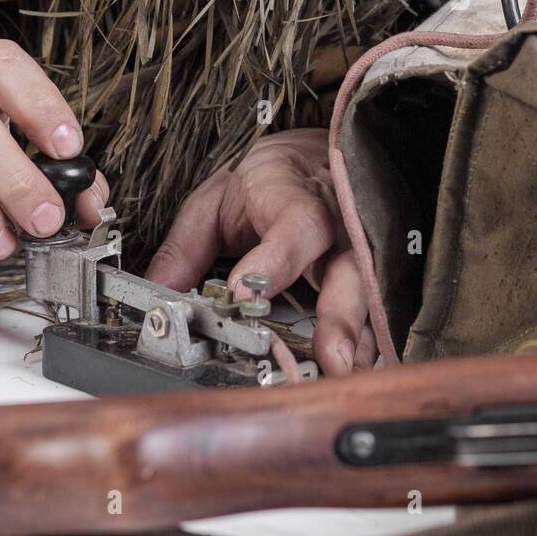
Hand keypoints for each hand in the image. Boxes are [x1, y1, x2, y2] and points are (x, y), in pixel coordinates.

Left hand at [146, 128, 375, 376]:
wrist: (319, 157)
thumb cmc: (269, 181)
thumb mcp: (217, 200)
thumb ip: (187, 246)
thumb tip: (156, 295)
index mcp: (294, 195)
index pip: (294, 224)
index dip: (275, 260)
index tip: (245, 294)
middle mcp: (339, 222)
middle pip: (349, 265)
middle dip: (342, 315)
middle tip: (331, 360)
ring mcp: (364, 246)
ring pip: (372, 292)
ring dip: (361, 340)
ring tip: (345, 378)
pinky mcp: (376, 268)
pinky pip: (381, 308)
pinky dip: (370, 344)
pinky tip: (358, 372)